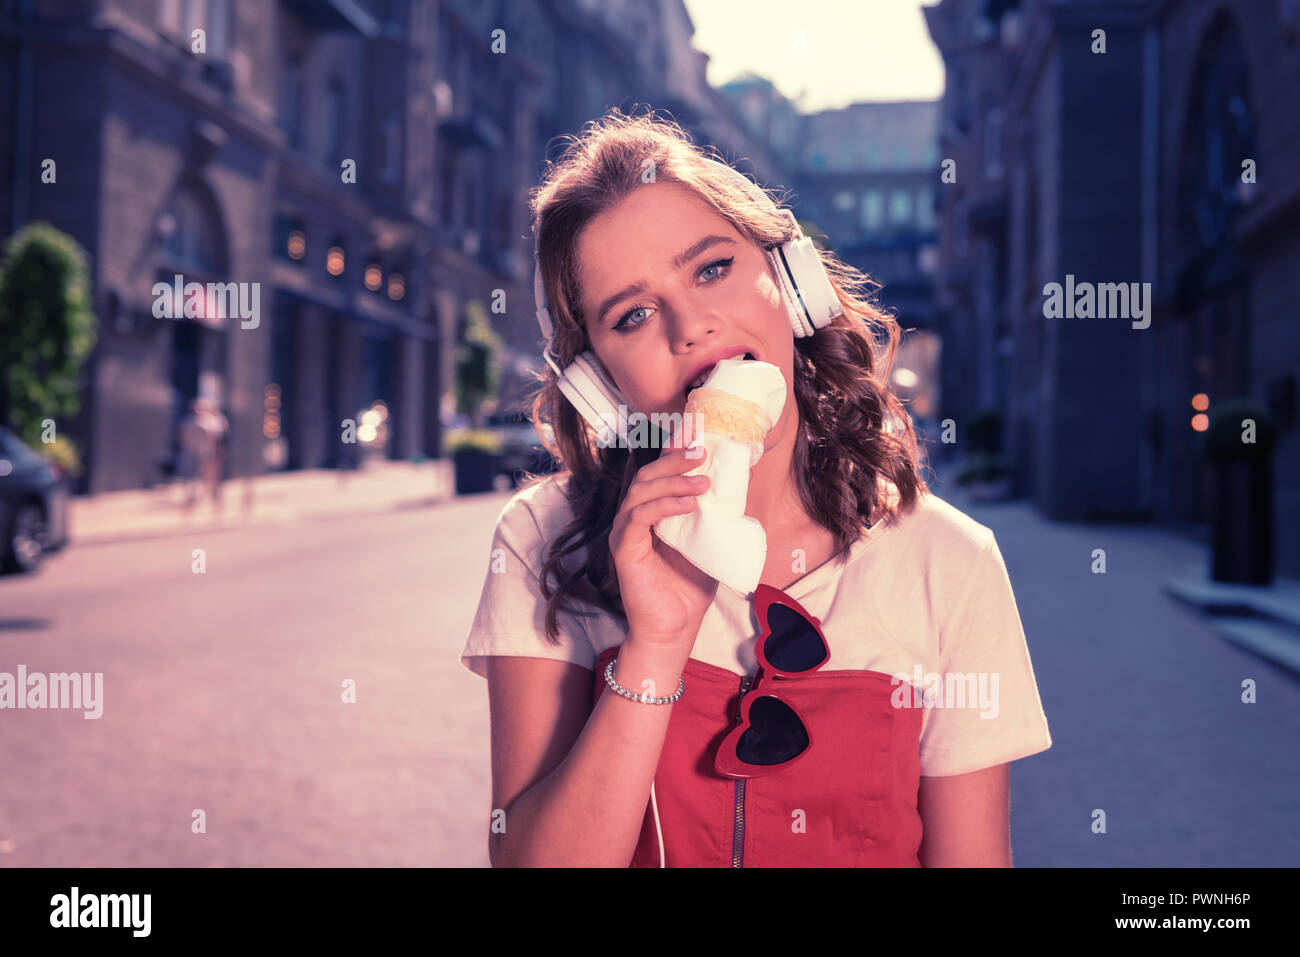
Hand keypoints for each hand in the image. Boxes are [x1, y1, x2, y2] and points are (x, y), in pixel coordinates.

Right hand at [609, 442, 718, 648]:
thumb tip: (739, 482)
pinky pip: (639, 517)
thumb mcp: (710, 541)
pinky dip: (664, 506)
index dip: (674, 448)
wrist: (675, 627)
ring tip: (703, 482)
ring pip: (642, 491)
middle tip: (701, 450)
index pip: (660, 471)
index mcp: (653, 511)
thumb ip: (715, 513)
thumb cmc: (691, 586)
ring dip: (673, 481)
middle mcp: (635, 516)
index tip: (696, 430)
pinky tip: (689, 504)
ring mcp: (626, 531)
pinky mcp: (624, 548)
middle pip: (648, 474)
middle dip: (675, 458)